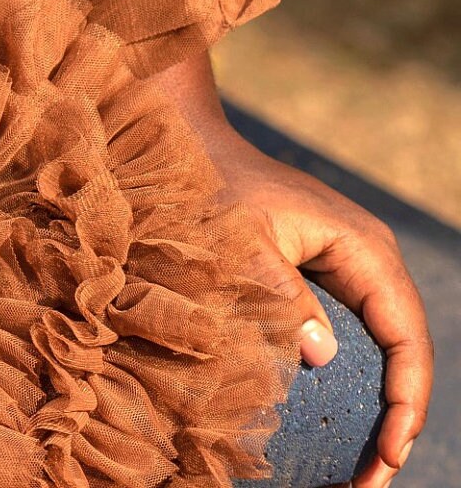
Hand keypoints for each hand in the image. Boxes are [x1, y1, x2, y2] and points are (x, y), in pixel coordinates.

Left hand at [154, 47, 432, 486]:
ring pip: (382, 353)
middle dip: (395, 421)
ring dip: (374, 411)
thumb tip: (323, 358)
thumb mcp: (242, 240)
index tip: (387, 455)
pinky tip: (331, 425)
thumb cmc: (212, 184)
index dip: (407, 402)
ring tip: (357, 471)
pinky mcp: (325, 283)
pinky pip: (354, 341)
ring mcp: (349, 273)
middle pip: (404, 353)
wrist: (189, 142)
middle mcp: (368, 262)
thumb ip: (283, 297)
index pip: (407, 337)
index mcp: (363, 249)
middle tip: (370, 481)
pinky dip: (350, 387)